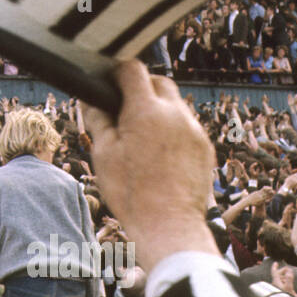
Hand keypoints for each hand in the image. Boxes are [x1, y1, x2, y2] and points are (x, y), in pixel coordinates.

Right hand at [79, 62, 217, 274]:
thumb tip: (91, 100)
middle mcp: (175, 114)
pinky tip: (159, 152)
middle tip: (124, 108)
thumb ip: (98, 120)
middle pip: (159, 81)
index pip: (132, 70)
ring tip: (141, 135)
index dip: (117, 73)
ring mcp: (194, 130)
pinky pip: (187, 125)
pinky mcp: (205, 147)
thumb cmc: (131, 192)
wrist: (169, 226)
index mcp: (146, 110)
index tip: (109, 83)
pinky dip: (172, 129)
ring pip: (175, 104)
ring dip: (158, 109)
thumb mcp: (104, 154)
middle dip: (141, 87)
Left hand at [271, 262, 296, 296]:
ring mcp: (279, 288)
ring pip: (281, 279)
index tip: (275, 263)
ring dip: (285, 277)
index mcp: (276, 282)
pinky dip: (286, 282)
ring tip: (290, 276)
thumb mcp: (288, 287)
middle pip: (278, 275)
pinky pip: (284, 284)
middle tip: (288, 270)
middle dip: (283, 271)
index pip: (275, 272)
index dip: (275, 267)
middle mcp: (276, 284)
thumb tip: (289, 270)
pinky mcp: (282, 292)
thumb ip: (289, 278)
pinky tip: (289, 284)